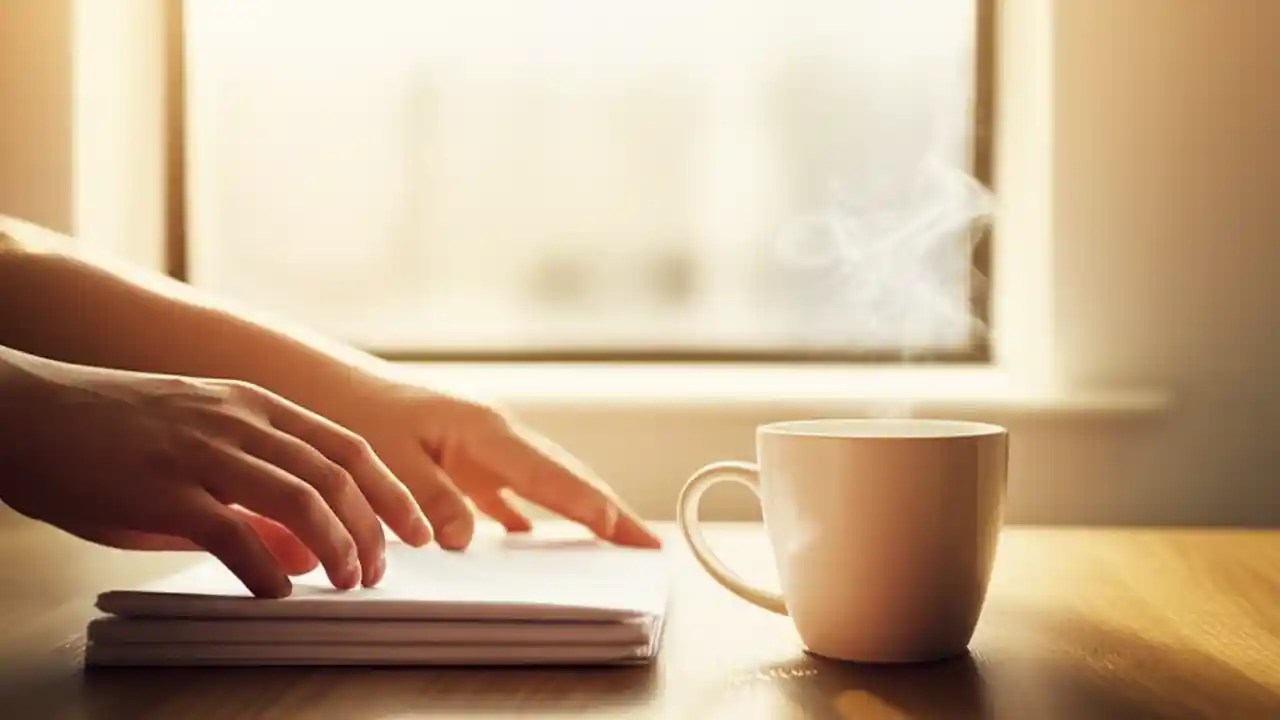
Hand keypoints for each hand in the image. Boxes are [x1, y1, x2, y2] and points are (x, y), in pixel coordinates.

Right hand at [0, 354, 429, 596]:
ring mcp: (201, 450)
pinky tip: (277, 592)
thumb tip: (306, 552)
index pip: (346, 447)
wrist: (22, 410)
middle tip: (383, 569)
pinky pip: (233, 532)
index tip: (418, 528)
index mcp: (252, 404)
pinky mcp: (160, 488)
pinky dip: (266, 568)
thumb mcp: (195, 451)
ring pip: (300, 498)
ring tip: (348, 582)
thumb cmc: (109, 430)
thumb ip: (253, 498)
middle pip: (337, 474)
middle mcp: (238, 420)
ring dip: (337, 547)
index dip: (390, 491)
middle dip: (374, 526)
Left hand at [333, 376, 660, 550]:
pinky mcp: (465, 460)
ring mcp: (482, 448)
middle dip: (607, 509)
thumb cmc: (356, 414)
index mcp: (485, 430)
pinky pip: (512, 492)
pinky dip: (533, 515)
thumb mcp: (388, 459)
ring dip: (578, 511)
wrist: (327, 386)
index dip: (594, 508)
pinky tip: (539, 540)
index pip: (553, 476)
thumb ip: (430, 498)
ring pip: (544, 483)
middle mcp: (494, 436)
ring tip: (614, 541)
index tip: (630, 532)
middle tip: (648, 543)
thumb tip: (464, 540)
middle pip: (564, 476)